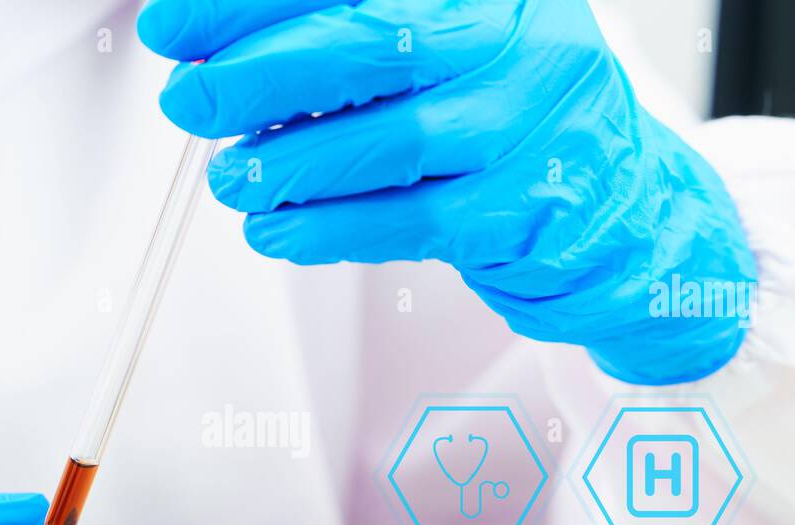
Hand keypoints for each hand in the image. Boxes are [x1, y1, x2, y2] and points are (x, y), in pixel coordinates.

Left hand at [138, 0, 756, 384]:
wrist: (619, 209)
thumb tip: (223, 45)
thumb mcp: (450, 50)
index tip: (174, 24)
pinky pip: (406, 222)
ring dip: (287, 163)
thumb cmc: (511, 123)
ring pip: (387, 141)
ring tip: (231, 177)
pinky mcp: (519, 213)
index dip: (251, 3)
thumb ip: (356, 39)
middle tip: (190, 98)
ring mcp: (526, 130)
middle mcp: (517, 43)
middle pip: (369, 43)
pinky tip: (276, 232)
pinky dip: (327, 230)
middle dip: (255, 73)